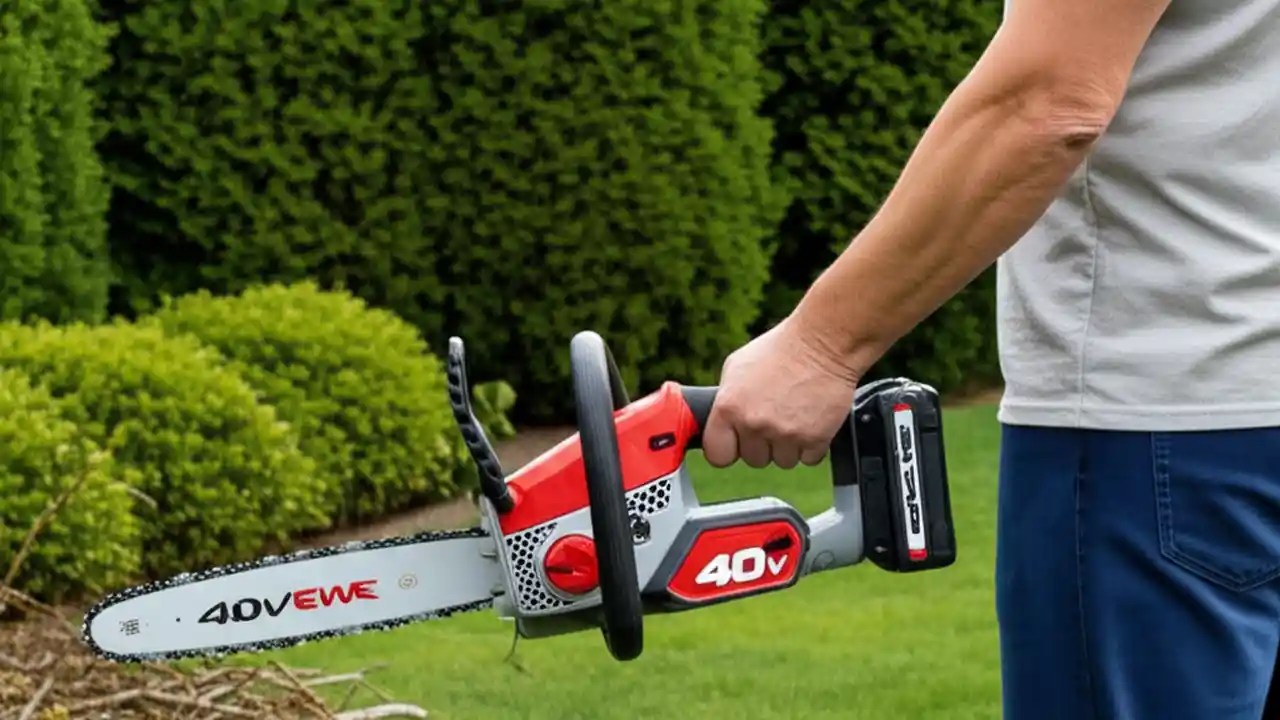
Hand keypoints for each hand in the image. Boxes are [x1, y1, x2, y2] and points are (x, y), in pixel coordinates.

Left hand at [700, 314, 859, 469]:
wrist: (822, 342)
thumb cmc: (780, 350)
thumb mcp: (736, 367)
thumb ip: (726, 400)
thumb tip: (721, 423)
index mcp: (729, 408)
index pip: (717, 455)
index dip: (729, 448)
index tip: (737, 443)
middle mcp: (754, 424)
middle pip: (754, 459)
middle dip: (763, 443)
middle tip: (774, 417)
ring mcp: (785, 433)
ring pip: (782, 461)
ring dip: (788, 445)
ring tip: (794, 414)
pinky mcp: (815, 438)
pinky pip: (809, 458)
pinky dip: (812, 444)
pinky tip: (811, 418)